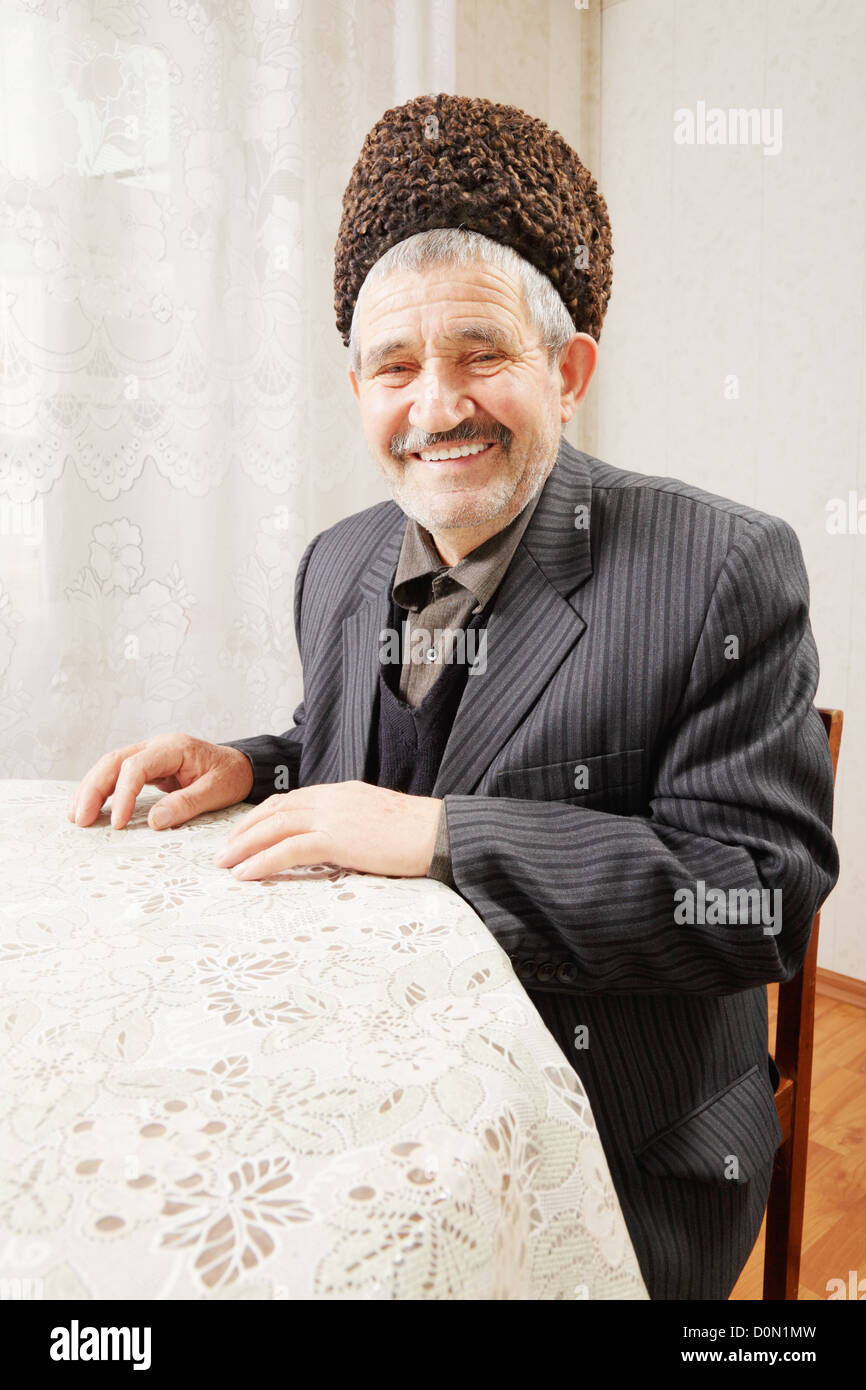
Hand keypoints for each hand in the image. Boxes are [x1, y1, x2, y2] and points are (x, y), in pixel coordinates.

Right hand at [68, 733, 254, 830]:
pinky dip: (102, 791)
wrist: (242, 766)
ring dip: (91, 789)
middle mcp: (157, 746)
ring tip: (76, 817)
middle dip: (93, 789)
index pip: (137, 766)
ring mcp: (151, 754)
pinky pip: (118, 774)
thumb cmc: (232, 776)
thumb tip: (154, 821)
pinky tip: (91, 808)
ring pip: (110, 765)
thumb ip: (186, 805)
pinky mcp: (148, 766)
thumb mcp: (216, 792)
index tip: (118, 823)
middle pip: (114, 761)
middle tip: (80, 819)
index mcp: (175, 748)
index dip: (123, 794)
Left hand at [213, 781, 442, 879]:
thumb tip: (338, 843)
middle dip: (244, 830)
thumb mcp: (378, 821)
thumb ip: (352, 824)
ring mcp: (332, 816)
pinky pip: (288, 849)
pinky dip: (262, 861)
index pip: (291, 800)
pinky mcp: (336, 838)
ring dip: (244, 846)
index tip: (243, 833)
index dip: (262, 816)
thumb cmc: (417, 833)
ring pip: (275, 827)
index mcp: (340, 792)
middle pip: (275, 810)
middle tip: (222, 851)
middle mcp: (331, 798)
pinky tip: (245, 875)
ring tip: (224, 864)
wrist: (439, 831)